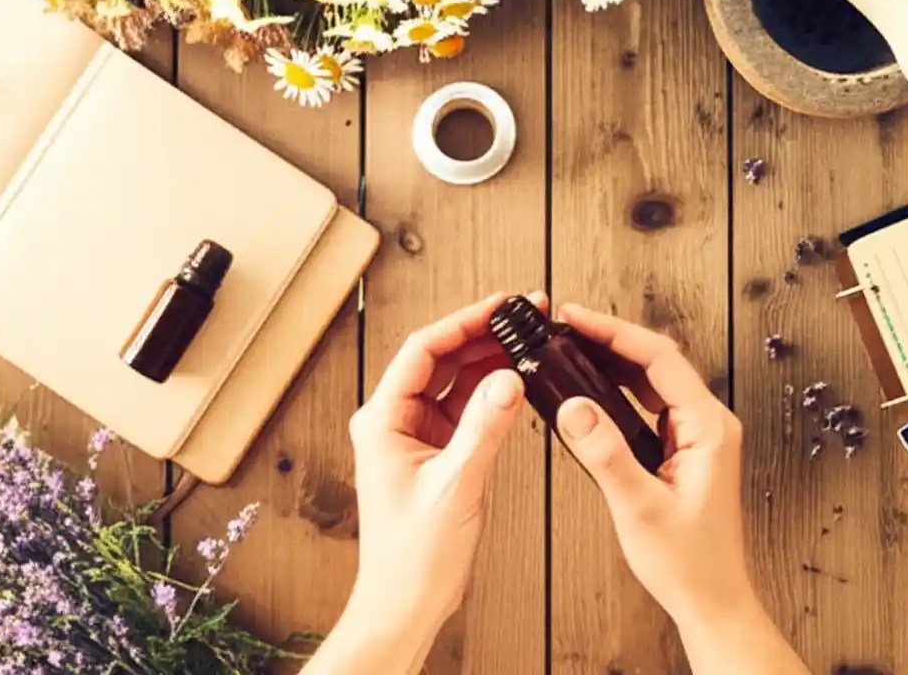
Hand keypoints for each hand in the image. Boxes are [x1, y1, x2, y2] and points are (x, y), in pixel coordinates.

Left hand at [305, 293, 534, 674]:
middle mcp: (394, 422)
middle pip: (440, 360)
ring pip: (454, 382)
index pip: (423, 351)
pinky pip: (463, 410)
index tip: (499, 305)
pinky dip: (489, 395)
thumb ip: (483, 428)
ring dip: (488, 361)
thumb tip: (508, 379)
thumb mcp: (455, 484)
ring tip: (525, 339)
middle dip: (481, 335)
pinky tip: (515, 381)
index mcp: (382, 421)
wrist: (406, 602)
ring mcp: (414, 437)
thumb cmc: (413, 555)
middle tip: (523, 315)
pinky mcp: (434, 454)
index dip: (463, 322)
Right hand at [553, 304, 807, 673]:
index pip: (660, 359)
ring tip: (572, 348)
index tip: (577, 318)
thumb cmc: (689, 563)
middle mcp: (708, 424)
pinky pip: (650, 406)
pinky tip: (592, 389)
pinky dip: (620, 391)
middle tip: (566, 326)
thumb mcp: (639, 507)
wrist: (712, 601)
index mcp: (708, 428)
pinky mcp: (684, 451)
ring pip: (653, 382)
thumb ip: (605, 454)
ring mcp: (697, 436)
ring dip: (614, 362)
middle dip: (610, 339)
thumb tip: (572, 407)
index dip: (615, 333)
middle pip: (657, 362)